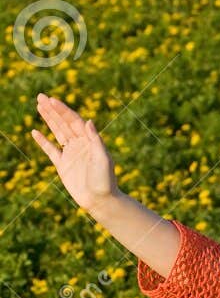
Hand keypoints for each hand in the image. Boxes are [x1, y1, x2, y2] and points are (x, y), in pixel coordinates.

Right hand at [32, 95, 119, 215]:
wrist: (101, 201)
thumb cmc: (105, 181)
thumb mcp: (103, 159)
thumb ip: (95, 140)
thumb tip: (88, 121)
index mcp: (90, 141)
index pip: (74, 121)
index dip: (63, 110)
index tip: (52, 100)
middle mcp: (80, 145)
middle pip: (64, 123)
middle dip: (53, 110)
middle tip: (40, 97)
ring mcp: (71, 154)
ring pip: (57, 132)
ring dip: (48, 119)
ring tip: (39, 106)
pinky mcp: (62, 165)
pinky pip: (50, 150)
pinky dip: (43, 141)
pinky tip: (35, 132)